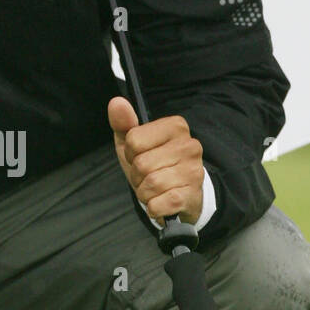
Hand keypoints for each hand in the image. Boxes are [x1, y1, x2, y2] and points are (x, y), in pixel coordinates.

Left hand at [108, 96, 203, 224]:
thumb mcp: (134, 143)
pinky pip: (159, 203)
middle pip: (141, 164)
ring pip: (150, 184)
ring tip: (156, 189)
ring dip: (145, 193)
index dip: (131, 153)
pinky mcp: (192, 195)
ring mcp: (193, 171)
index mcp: (176, 126)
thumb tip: (117, 102)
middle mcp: (189, 145)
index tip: (141, 156)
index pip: (134, 140)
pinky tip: (162, 202)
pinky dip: (154, 207)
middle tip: (149, 176)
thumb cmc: (154, 166)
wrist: (180, 196)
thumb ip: (123, 122)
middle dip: (138, 176)